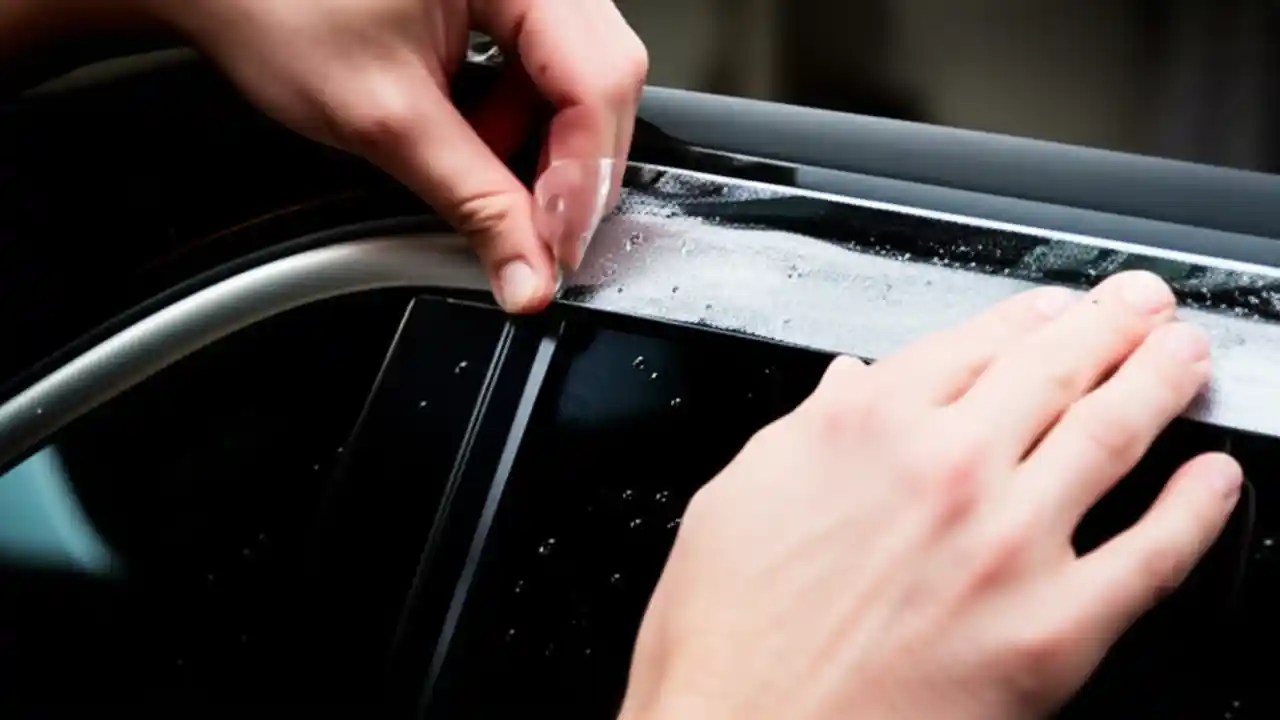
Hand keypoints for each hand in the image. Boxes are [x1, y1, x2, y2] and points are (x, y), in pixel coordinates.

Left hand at [146, 0, 647, 312]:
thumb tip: (529, 274)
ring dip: (543, 149)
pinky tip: (474, 138)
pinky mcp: (508, 3)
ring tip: (475, 166)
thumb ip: (472, 201)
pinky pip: (547, 72)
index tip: (554, 248)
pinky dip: (519, 124)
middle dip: (570, 169)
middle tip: (533, 233)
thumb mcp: (386, 120)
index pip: (597, 79)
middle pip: (605, 80)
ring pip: (581, 82)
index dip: (584, 177)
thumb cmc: (276, 7)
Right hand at [620, 271, 1240, 719]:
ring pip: (1112, 433)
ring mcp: (1008, 543)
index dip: (1025, 316)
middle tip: (1142, 305)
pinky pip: (1152, 555)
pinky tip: (1212, 480)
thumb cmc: (729, 637)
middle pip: (1054, 367)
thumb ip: (807, 429)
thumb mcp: (739, 497)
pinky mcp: (1054, 629)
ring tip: (1184, 356)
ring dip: (1161, 381)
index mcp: (864, 426)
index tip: (1051, 309)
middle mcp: (946, 467)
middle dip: (1110, 324)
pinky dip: (1196, 508)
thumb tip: (850, 385)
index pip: (971, 342)